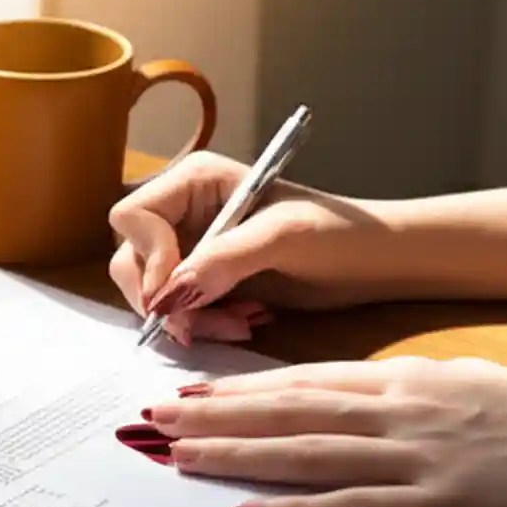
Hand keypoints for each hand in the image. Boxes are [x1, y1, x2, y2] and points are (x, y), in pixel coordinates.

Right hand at [108, 151, 398, 344]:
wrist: (374, 263)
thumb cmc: (339, 232)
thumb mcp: (282, 237)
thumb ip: (224, 259)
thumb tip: (169, 294)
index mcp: (195, 181)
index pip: (133, 217)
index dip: (147, 257)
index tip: (176, 290)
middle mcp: (184, 212)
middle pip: (132, 261)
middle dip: (165, 299)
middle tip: (201, 324)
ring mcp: (193, 250)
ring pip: (154, 295)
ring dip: (190, 318)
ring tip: (241, 323)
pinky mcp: (206, 283)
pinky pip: (180, 313)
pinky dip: (205, 326)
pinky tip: (245, 321)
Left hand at [132, 357, 506, 506]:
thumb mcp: (459, 380)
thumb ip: (399, 386)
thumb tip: (349, 391)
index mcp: (399, 380)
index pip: (299, 379)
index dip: (237, 386)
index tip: (188, 389)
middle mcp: (393, 410)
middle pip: (285, 410)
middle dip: (214, 414)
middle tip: (154, 417)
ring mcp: (410, 456)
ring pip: (302, 451)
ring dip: (235, 454)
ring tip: (179, 454)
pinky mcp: (432, 504)